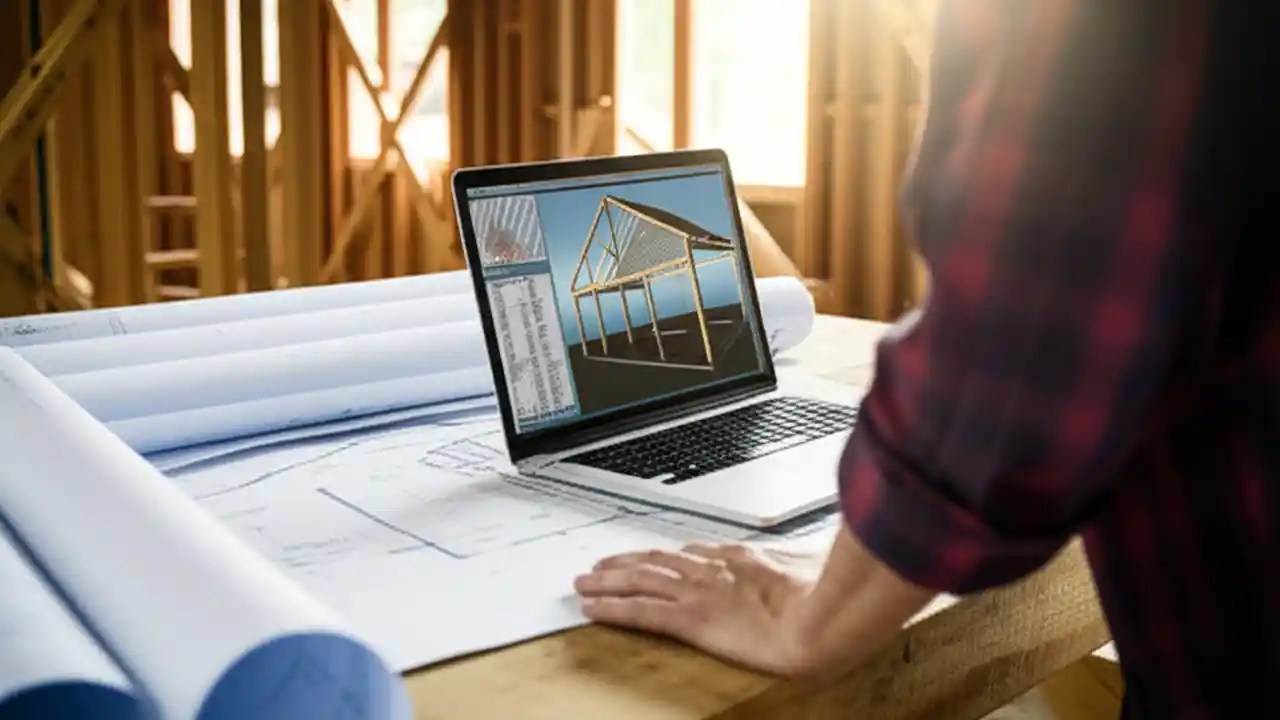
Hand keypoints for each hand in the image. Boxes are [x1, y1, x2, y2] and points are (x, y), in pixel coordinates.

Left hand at [573, 542, 825, 676]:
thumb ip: (804, 569)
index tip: (651, 556)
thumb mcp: (817, 573)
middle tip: (600, 565)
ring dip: (608, 582)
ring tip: (583, 584)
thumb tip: (816, 569)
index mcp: (742, 558)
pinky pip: (640, 612)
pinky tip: (592, 608)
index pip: (692, 554)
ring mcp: (699, 592)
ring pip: (640, 582)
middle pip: (658, 561)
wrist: (824, 619)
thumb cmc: (828, 599)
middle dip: (626, 563)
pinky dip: (612, 608)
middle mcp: (713, 570)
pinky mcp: (690, 618)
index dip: (666, 555)